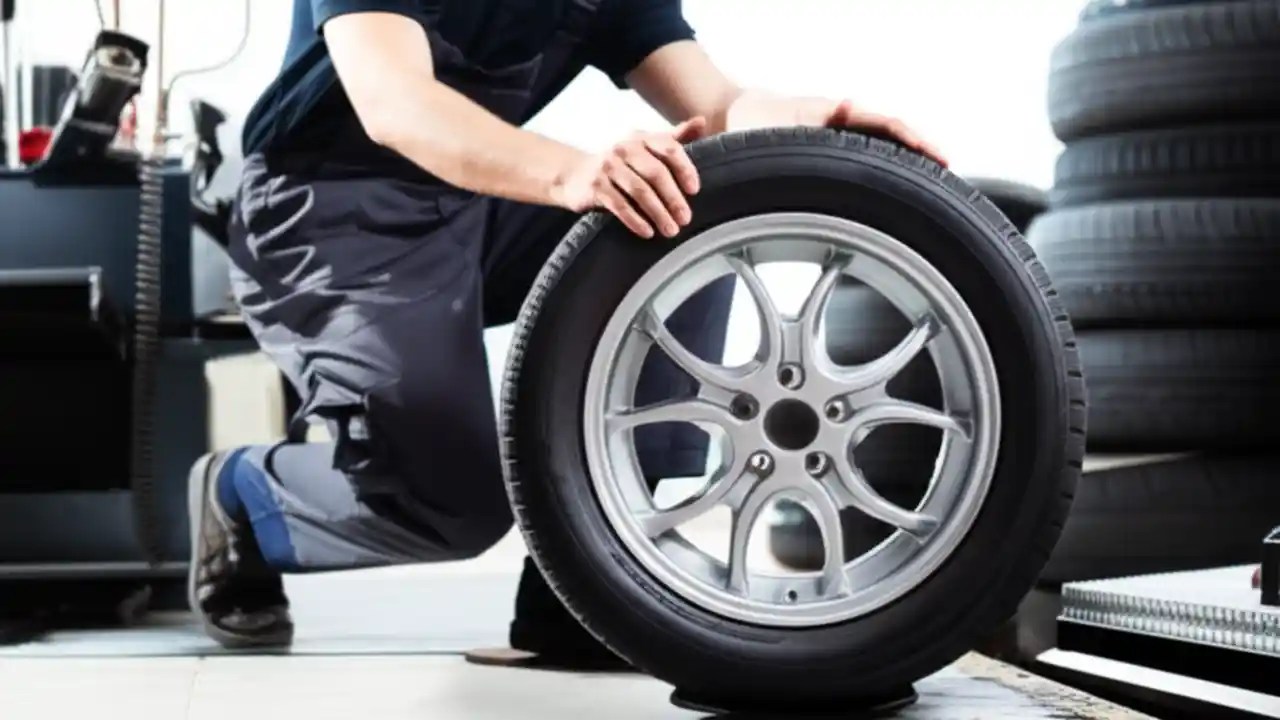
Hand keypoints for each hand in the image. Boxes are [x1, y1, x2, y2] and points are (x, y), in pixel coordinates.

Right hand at [554, 117, 708, 238]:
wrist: (575, 175)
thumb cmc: (620, 164)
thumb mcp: (645, 148)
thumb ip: (673, 138)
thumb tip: (701, 122)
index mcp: (641, 138)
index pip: (669, 148)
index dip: (684, 168)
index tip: (694, 190)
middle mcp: (624, 148)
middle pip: (655, 172)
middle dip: (673, 198)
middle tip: (685, 218)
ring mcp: (608, 166)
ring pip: (639, 191)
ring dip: (658, 213)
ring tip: (671, 230)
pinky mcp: (595, 186)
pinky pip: (619, 205)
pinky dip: (635, 220)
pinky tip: (647, 232)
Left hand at [726, 92, 947, 166]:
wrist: (729, 115)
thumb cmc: (743, 124)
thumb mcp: (764, 129)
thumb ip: (791, 130)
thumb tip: (845, 111)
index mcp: (830, 114)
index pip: (883, 123)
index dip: (909, 138)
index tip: (930, 153)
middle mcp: (839, 119)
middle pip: (890, 131)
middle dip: (920, 148)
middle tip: (946, 168)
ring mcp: (837, 131)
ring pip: (882, 141)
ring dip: (908, 155)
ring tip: (934, 175)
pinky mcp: (830, 143)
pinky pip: (867, 148)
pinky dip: (888, 160)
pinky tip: (901, 177)